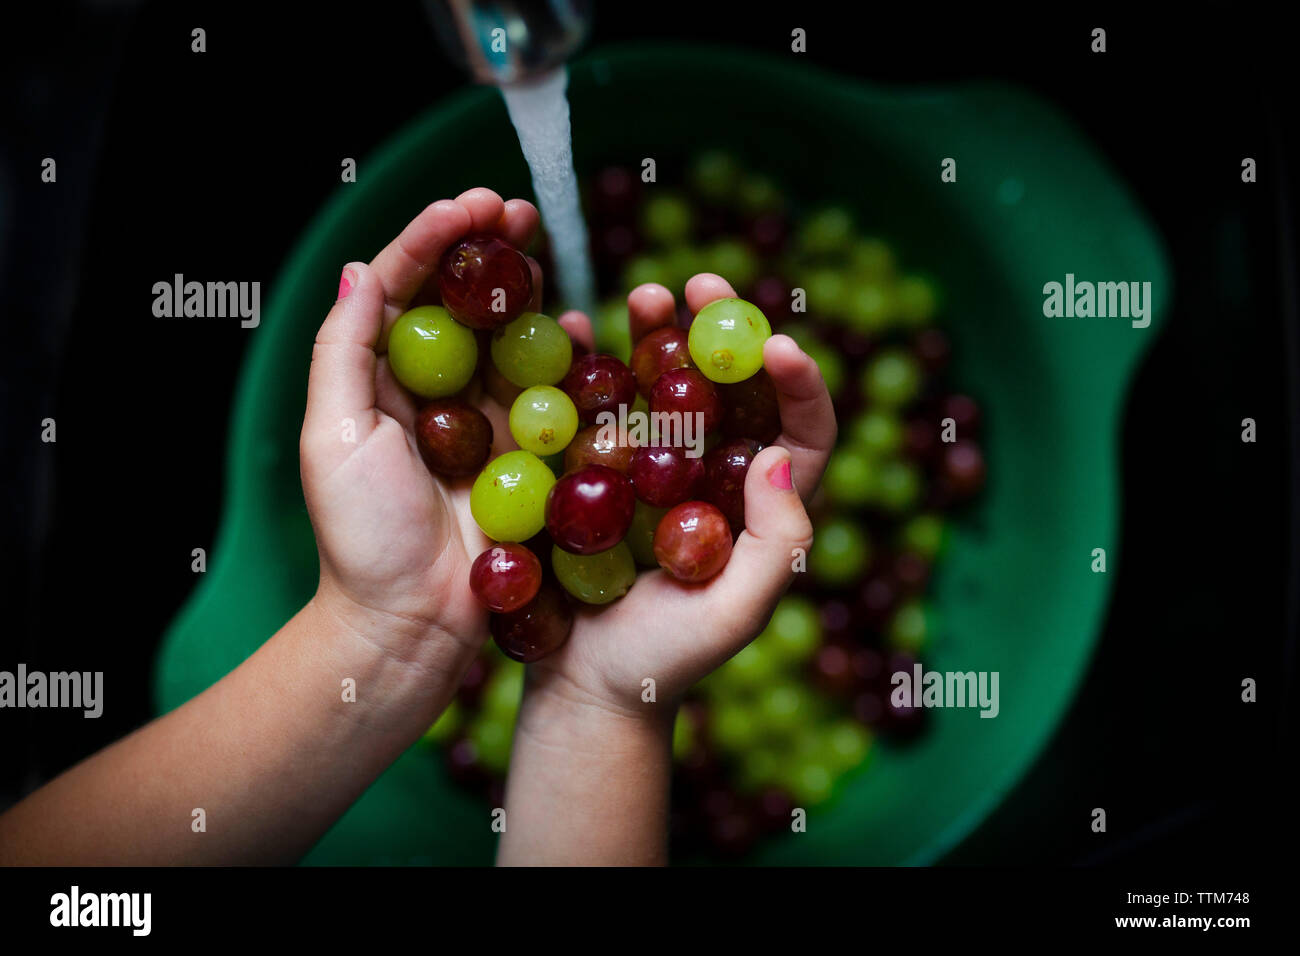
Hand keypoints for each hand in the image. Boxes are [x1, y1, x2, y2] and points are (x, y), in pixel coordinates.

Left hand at [300, 189, 542, 688]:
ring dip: (530, 289)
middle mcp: (432, 389)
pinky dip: (568, 356)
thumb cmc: (362, 535)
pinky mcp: (527, 454)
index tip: (473, 205)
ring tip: (549, 252)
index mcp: (379, 378)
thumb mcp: (336, 435)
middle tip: (520, 211)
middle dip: (490, 248)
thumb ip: (345, 350)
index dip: (436, 237)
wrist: (412, 624)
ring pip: (510, 335)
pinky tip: (581, 326)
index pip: (405, 286)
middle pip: (464, 299)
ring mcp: (483, 420)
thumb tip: (364, 269)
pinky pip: (551, 392)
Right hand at [524, 273, 836, 726]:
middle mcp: (714, 476)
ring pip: (668, 384)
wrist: (581, 687)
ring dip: (659, 333)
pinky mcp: (597, 470)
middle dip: (722, 329)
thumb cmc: (665, 662)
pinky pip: (602, 406)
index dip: (799, 382)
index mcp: (764, 506)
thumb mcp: (735, 614)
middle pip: (733, 388)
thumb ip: (775, 544)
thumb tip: (780, 456)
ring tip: (645, 296)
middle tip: (701, 284)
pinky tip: (576, 327)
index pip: (803, 431)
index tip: (773, 344)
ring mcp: (654, 469)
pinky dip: (593, 364)